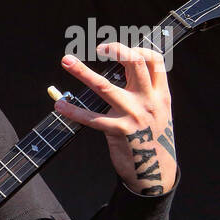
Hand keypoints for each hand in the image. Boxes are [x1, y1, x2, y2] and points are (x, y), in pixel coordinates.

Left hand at [55, 42, 176, 195]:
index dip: (136, 49)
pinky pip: (91, 118)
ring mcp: (133, 115)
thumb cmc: (152, 140)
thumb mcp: (158, 113)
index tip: (118, 49)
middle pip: (134, 64)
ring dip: (82, 72)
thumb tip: (124, 74)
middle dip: (116, 49)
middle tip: (98, 47)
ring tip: (66, 60)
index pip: (154, 61)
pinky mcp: (118, 131)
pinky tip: (59, 105)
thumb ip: (146, 94)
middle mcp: (149, 101)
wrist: (156, 172)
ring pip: (105, 86)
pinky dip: (72, 110)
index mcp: (160, 94)